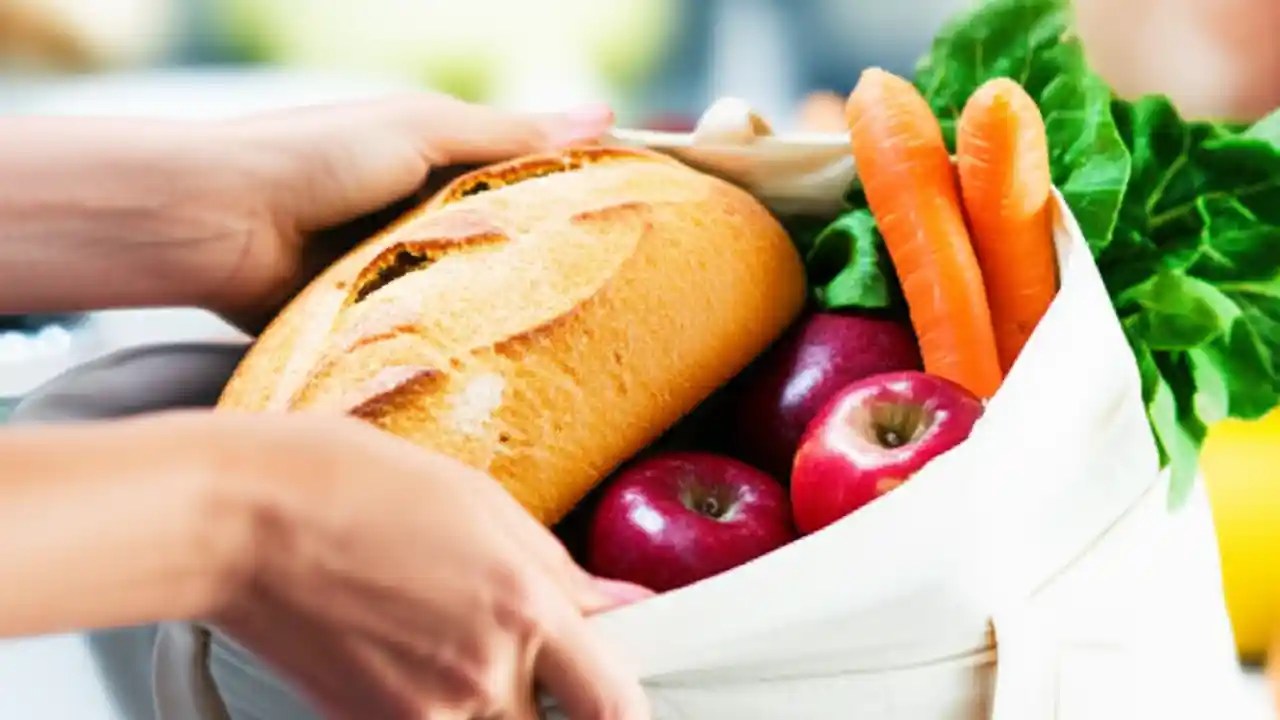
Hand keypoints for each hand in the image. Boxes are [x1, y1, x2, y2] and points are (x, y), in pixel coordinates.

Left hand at [192, 94, 615, 329]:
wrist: (215, 224)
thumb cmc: (314, 156)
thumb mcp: (422, 130)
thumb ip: (508, 134)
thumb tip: (605, 115)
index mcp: (435, 161)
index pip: (523, 177)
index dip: (573, 195)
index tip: (634, 222)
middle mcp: (419, 215)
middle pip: (502, 241)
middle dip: (543, 263)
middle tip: (613, 295)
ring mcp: (396, 268)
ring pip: (469, 292)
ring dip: (498, 308)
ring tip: (568, 337)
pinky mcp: (371, 318)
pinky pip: (425, 332)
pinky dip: (450, 340)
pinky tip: (494, 361)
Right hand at [208, 412, 652, 719]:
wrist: (240, 520)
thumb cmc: (355, 487)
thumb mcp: (480, 503)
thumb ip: (558, 571)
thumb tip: (620, 607)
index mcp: (524, 605)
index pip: (616, 703)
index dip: (625, 706)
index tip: (613, 685)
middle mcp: (484, 672)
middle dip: (557, 704)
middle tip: (535, 664)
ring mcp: (424, 713)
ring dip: (496, 707)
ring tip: (451, 644)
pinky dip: (442, 711)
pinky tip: (411, 657)